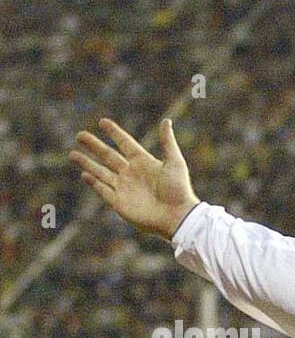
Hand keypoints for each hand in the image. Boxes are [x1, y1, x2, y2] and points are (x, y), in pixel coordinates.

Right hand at [70, 117, 199, 238]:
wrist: (177, 217)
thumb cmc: (179, 190)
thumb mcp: (174, 162)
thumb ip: (167, 142)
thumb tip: (167, 120)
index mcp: (144, 162)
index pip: (125, 143)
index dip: (115, 133)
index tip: (102, 122)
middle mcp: (132, 174)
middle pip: (108, 156)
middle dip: (94, 146)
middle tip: (80, 135)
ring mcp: (125, 188)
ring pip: (101, 172)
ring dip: (87, 163)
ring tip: (72, 154)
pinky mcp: (120, 203)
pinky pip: (103, 191)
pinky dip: (93, 183)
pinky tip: (84, 175)